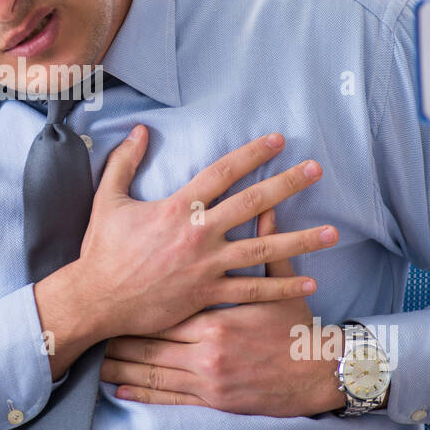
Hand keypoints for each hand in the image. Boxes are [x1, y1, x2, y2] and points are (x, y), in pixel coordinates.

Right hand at [78, 129, 336, 342]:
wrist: (96, 299)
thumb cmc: (102, 250)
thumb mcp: (107, 199)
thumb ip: (124, 162)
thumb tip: (138, 130)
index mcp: (178, 208)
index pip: (223, 172)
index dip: (252, 153)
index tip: (278, 140)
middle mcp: (198, 234)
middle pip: (252, 203)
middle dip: (287, 184)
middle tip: (316, 170)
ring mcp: (207, 266)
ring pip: (263, 250)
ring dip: (300, 240)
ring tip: (332, 233)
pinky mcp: (207, 295)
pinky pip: (252, 291)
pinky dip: (282, 287)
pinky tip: (309, 281)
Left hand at [100, 206, 345, 416]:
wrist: (319, 375)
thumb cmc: (298, 329)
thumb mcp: (283, 288)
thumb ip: (267, 247)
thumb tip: (264, 207)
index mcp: (216, 318)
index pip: (164, 306)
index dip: (136, 300)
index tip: (112, 289)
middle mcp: (207, 348)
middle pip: (150, 340)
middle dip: (119, 334)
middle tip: (91, 325)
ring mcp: (208, 376)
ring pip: (153, 370)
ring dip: (121, 365)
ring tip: (92, 359)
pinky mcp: (212, 400)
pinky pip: (169, 396)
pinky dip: (141, 392)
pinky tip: (119, 389)